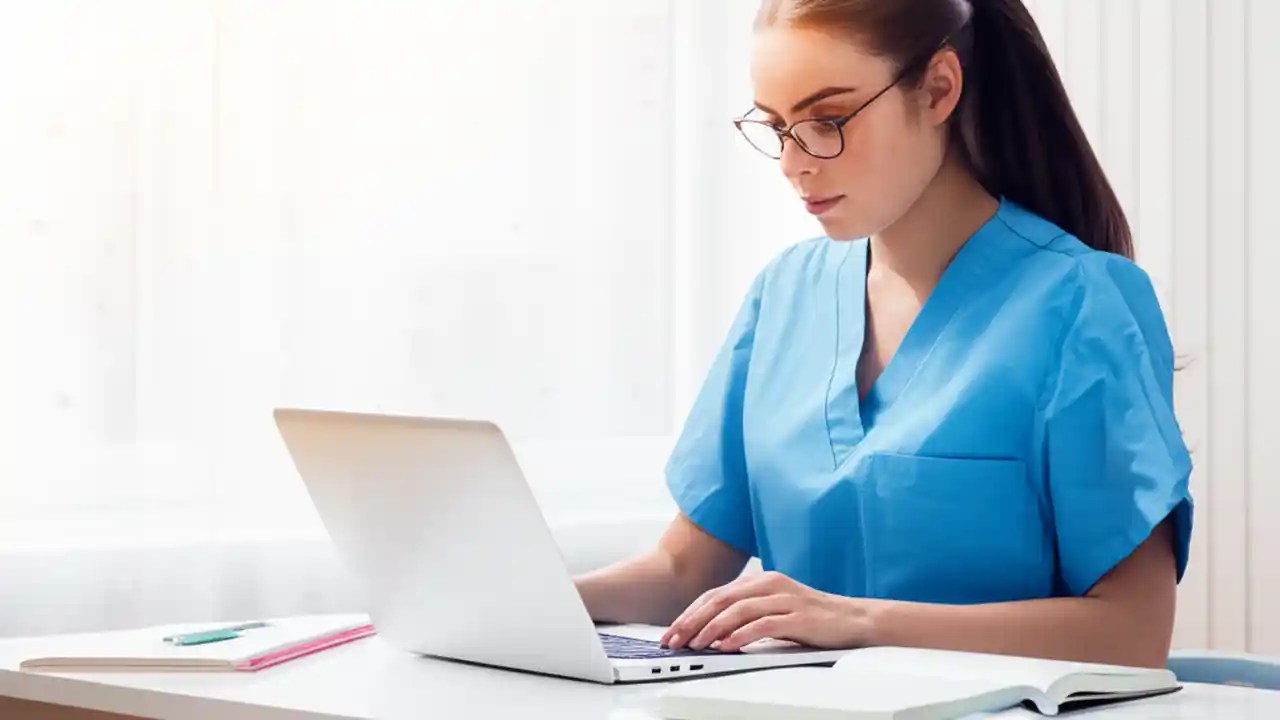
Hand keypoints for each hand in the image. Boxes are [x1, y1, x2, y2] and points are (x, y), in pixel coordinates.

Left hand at [659, 570, 879, 652]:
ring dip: (712, 628)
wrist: (854, 620)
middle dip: (693, 620)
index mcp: (761, 581)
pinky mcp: (798, 616)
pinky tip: (727, 646)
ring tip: (695, 644)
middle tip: (674, 639)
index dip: (690, 613)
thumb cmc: (813, 620)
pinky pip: (763, 624)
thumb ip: (747, 616)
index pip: (716, 595)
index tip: (672, 631)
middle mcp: (770, 585)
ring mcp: (784, 599)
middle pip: (721, 600)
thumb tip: (711, 633)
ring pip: (738, 610)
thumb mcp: (774, 612)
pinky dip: (741, 635)